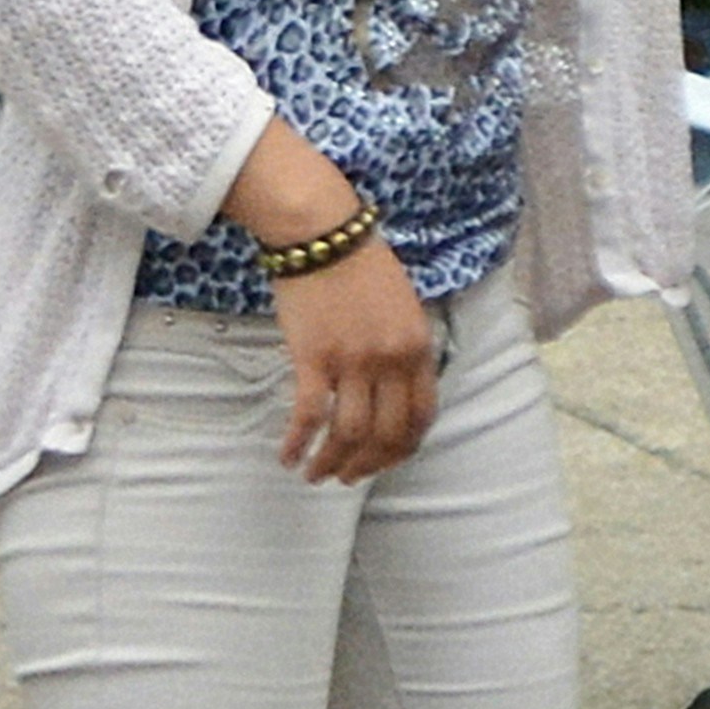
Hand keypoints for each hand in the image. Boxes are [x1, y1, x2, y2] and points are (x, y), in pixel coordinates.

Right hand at [266, 239, 439, 479]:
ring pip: (348, 434)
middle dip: (367, 466)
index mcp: (418, 349)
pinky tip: (287, 456)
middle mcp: (391, 361)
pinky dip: (298, 442)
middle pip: (386, 435)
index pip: (421, 417)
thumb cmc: (360, 263)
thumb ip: (404, 349)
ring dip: (331, 463)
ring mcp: (354, 362)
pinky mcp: (314, 358)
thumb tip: (393, 390)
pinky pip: (308, 415)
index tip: (384, 460)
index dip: (402, 449)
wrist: (321, 231)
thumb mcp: (403, 307)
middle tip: (346, 477)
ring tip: (315, 475)